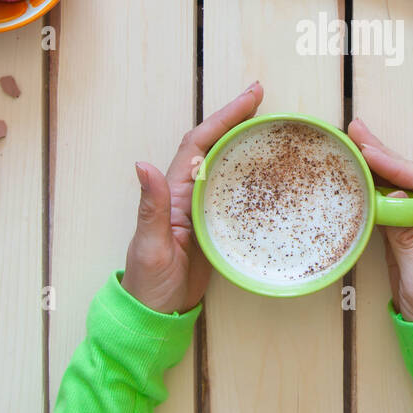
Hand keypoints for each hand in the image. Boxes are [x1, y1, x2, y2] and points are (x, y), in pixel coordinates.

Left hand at [123, 81, 263, 313]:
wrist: (154, 315)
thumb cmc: (149, 284)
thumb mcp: (150, 247)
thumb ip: (150, 207)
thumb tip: (142, 164)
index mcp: (173, 191)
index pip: (199, 143)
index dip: (223, 117)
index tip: (250, 97)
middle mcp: (186, 193)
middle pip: (213, 144)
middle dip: (236, 118)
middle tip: (264, 98)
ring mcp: (200, 207)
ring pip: (224, 163)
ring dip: (243, 140)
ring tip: (270, 123)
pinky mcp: (214, 224)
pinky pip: (233, 189)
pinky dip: (250, 173)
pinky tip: (269, 170)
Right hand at [347, 118, 412, 321]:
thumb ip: (409, 241)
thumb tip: (393, 201)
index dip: (398, 165)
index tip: (370, 153)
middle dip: (386, 153)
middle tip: (356, 130)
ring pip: (403, 186)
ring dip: (379, 164)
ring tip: (354, 142)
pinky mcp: (411, 236)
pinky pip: (394, 204)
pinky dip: (375, 186)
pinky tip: (359, 175)